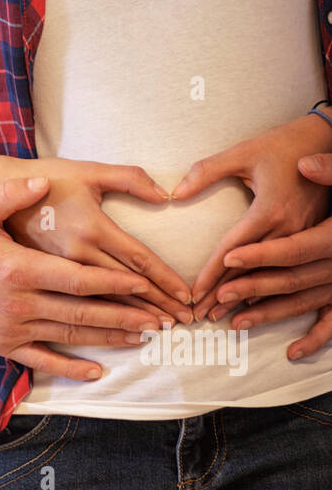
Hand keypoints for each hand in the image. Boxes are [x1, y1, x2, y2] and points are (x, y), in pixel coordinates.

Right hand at [0, 175, 184, 382]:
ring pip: (70, 337)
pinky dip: (71, 368)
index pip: (79, 279)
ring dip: (109, 339)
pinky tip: (98, 372)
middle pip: (82, 312)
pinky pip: (42, 361)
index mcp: (20, 268)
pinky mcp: (5, 346)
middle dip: (125, 317)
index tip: (147, 286)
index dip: (115, 284)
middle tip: (160, 320)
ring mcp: (13, 328)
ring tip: (142, 338)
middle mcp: (20, 303)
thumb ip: (12, 194)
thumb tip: (41, 180)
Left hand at [198, 151, 331, 359]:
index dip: (212, 272)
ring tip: (230, 321)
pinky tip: (295, 349)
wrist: (324, 140)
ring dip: (259, 308)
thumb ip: (207, 171)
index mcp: (273, 209)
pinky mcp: (328, 248)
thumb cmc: (282, 144)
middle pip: (258, 273)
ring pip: (287, 287)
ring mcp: (315, 241)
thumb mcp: (243, 152)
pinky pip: (323, 296)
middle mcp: (296, 230)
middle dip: (229, 295)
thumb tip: (174, 192)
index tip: (193, 292)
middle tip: (203, 314)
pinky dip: (312, 326)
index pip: (236, 249)